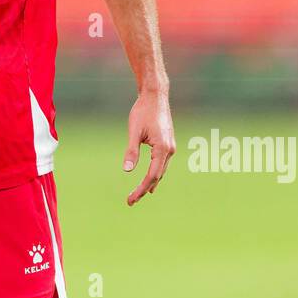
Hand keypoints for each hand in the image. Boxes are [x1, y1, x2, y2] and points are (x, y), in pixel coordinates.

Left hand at [123, 86, 174, 205]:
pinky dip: (155, 174)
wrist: (155, 96)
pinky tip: (150, 182)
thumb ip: (131, 152)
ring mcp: (170, 147)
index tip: (131, 199)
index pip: (151, 176)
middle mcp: (169, 150)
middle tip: (130, 202)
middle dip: (144, 189)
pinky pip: (161, 164)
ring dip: (150, 183)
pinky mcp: (168, 143)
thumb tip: (127, 170)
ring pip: (160, 171)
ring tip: (137, 195)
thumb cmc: (143, 111)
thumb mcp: (134, 131)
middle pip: (157, 176)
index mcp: (162, 149)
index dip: (141, 189)